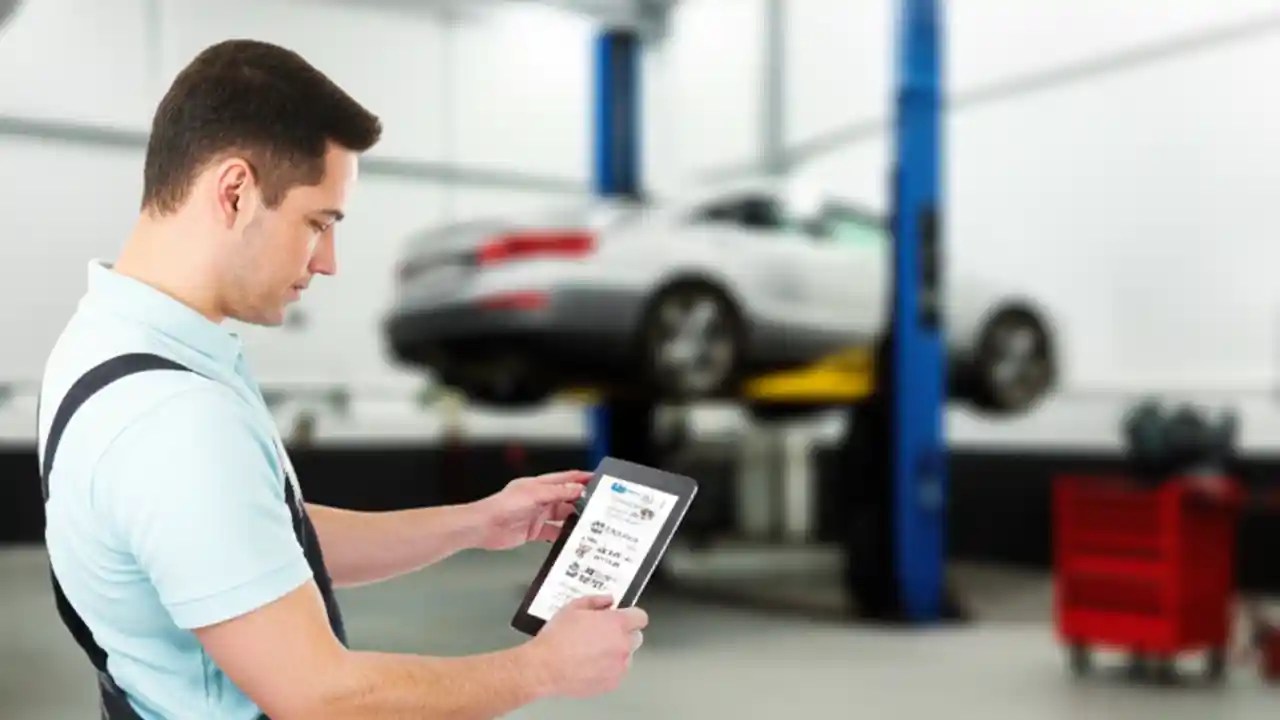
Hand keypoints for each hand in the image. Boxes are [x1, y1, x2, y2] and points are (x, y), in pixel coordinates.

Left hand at [469, 470, 588, 550]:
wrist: (483, 527)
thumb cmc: (501, 506)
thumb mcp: (534, 495)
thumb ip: (557, 492)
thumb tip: (577, 488)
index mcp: (538, 485)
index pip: (564, 479)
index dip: (581, 478)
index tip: (597, 479)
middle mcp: (539, 499)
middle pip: (565, 498)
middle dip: (581, 500)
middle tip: (598, 504)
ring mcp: (537, 515)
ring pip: (561, 516)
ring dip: (573, 518)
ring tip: (589, 522)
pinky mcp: (533, 531)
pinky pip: (552, 532)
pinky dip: (562, 535)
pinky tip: (571, 537)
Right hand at [526, 595, 648, 698]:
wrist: (544, 667)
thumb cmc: (557, 637)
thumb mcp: (572, 608)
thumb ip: (595, 601)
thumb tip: (608, 600)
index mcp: (616, 624)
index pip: (640, 617)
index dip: (631, 616)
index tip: (622, 618)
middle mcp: (622, 645)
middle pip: (636, 637)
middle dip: (624, 634)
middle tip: (604, 635)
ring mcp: (619, 666)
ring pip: (627, 656)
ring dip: (617, 653)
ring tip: (594, 653)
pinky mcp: (612, 683)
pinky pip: (617, 673)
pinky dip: (609, 669)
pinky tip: (591, 666)